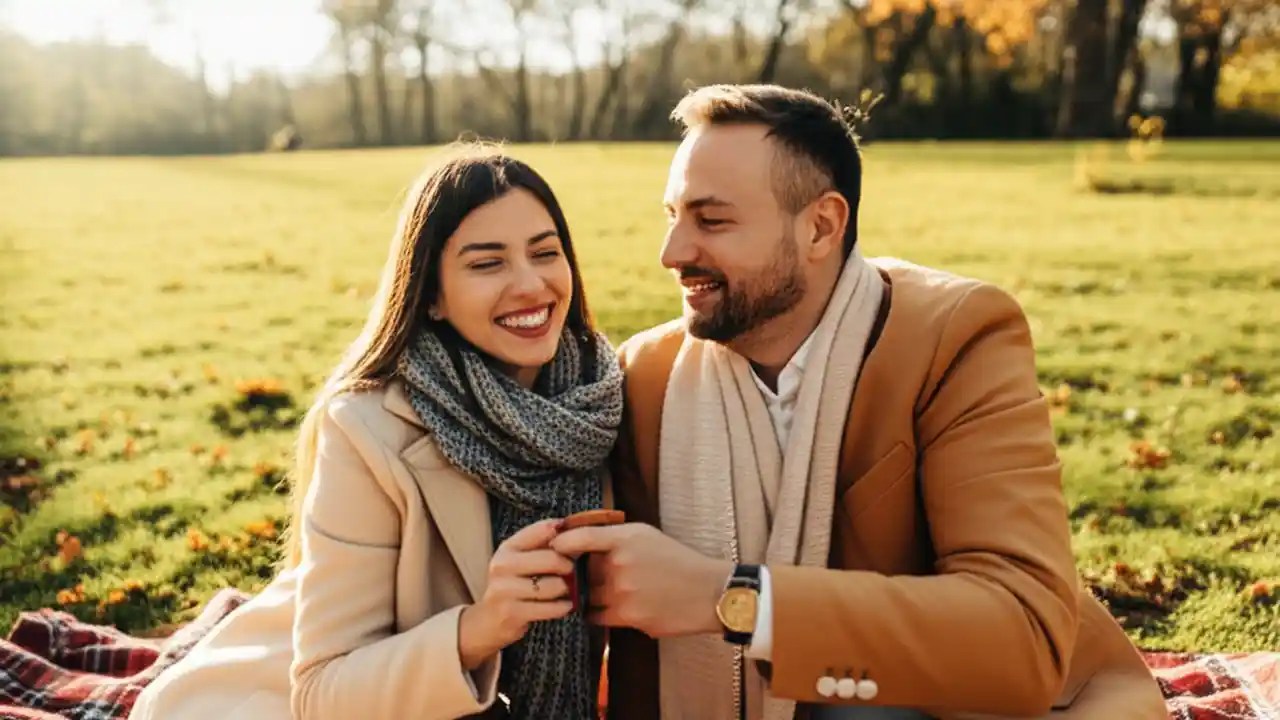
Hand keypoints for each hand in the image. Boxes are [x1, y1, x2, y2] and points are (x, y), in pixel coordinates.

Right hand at [458, 519, 574, 669]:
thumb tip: (569, 526)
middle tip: (571, 571)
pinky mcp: (511, 612)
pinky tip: (564, 605)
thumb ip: (544, 544)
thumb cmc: (514, 585)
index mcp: (508, 547)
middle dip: (568, 566)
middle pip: (551, 558)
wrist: (489, 620)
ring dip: (566, 589)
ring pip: (553, 585)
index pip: (542, 530)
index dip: (565, 535)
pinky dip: (562, 607)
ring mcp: (504, 589)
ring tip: (566, 590)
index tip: (574, 543)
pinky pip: (549, 608)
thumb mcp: (522, 560)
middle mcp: (502, 565)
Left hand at [550, 522, 732, 638]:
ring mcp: (622, 592)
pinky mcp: (627, 616)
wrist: (708, 591)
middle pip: (581, 570)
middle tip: (578, 575)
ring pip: (587, 595)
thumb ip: (614, 535)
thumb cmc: (678, 560)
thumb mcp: (647, 535)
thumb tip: (580, 537)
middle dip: (579, 573)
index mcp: (625, 538)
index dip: (561, 543)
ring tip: (599, 592)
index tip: (554, 548)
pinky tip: (607, 607)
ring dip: (588, 595)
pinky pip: (596, 615)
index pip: (579, 537)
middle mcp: (620, 563)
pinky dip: (596, 612)